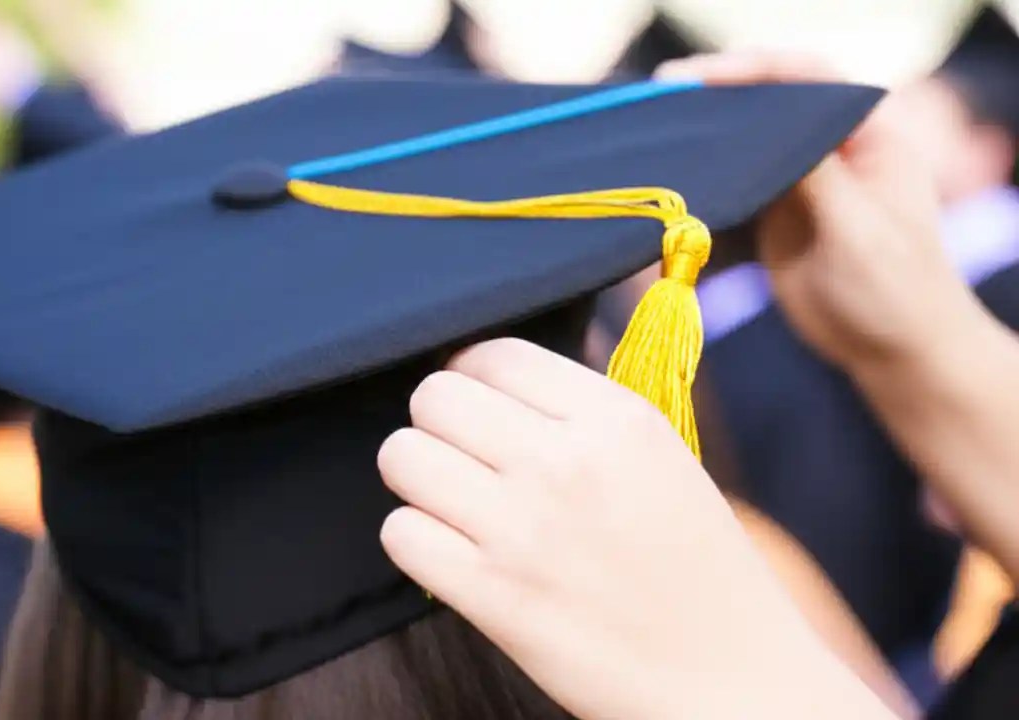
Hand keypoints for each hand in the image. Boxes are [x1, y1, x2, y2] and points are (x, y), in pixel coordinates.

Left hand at [378, 338, 892, 719]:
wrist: (730, 679)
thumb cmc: (695, 567)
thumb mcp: (659, 456)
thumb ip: (579, 410)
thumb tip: (492, 378)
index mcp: (615, 418)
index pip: (492, 353)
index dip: (472, 378)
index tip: (481, 408)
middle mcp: (564, 462)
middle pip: (435, 397)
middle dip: (438, 424)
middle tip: (464, 457)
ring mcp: (522, 528)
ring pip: (402, 457)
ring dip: (419, 479)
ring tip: (454, 503)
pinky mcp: (491, 594)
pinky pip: (399, 532)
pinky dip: (416, 540)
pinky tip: (453, 551)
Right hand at [657, 52, 983, 371]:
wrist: (892, 349)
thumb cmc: (894, 288)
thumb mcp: (857, 227)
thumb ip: (814, 175)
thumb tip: (762, 130)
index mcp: (868, 136)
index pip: (808, 79)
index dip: (755, 70)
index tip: (700, 79)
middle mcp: (832, 149)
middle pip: (769, 104)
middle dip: (718, 99)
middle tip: (664, 99)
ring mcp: (800, 182)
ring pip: (745, 144)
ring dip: (705, 142)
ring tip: (658, 137)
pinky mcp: (775, 216)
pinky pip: (733, 186)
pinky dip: (704, 185)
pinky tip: (671, 186)